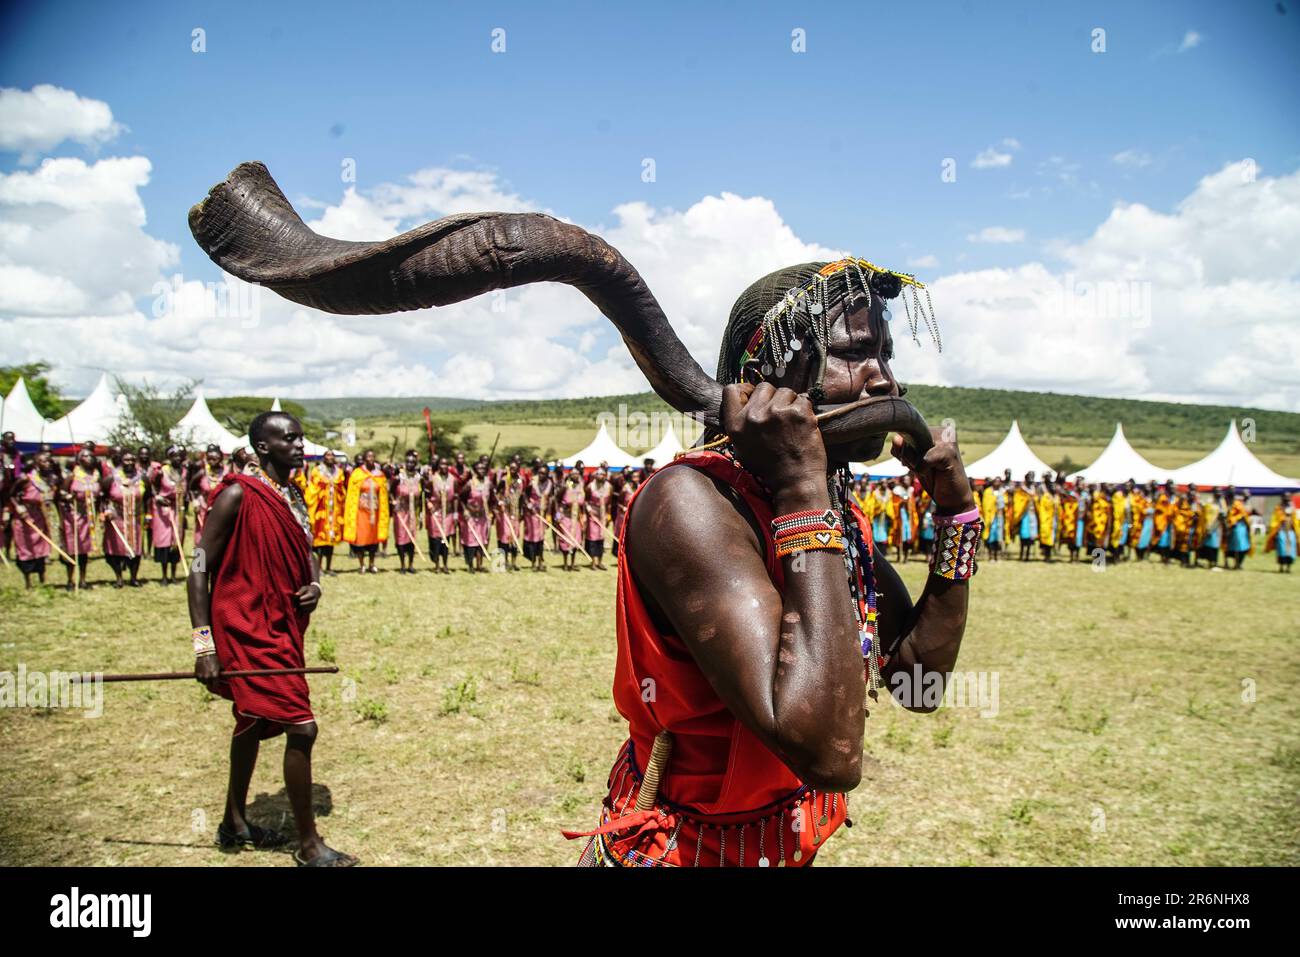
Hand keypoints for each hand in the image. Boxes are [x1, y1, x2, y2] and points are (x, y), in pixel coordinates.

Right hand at [194, 654, 219, 689]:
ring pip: (203, 682)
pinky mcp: (196, 674)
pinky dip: (200, 678)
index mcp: (215, 676)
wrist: (205, 654)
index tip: (216, 685)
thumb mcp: (220, 666)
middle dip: (211, 683)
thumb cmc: (214, 659)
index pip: (215, 686)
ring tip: (207, 676)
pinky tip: (202, 674)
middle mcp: (208, 678)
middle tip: (211, 681)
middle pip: (209, 685)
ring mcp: (202, 676)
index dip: (216, 686)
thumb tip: (226, 678)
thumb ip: (222, 673)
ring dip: (205, 681)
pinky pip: (199, 680)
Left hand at [293, 582, 320, 612]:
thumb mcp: (304, 588)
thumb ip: (300, 591)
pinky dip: (302, 610)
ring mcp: (314, 606)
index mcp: (311, 595)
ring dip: (299, 607)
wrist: (316, 592)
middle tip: (297, 601)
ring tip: (299, 603)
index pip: (300, 599)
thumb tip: (296, 595)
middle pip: (301, 605)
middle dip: (297, 603)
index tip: (296, 597)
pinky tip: (302, 606)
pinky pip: (305, 612)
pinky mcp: (313, 609)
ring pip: (303, 609)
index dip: (296, 599)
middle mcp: (314, 601)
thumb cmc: (308, 589)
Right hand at [721, 382, 827, 501]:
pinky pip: (802, 400)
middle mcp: (754, 416)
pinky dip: (805, 410)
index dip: (745, 389)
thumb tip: (748, 402)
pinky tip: (802, 426)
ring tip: (792, 423)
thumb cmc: (769, 467)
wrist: (794, 481)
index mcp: (736, 425)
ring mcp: (777, 412)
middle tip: (779, 415)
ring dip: (790, 403)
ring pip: (785, 391)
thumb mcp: (742, 448)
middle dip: (773, 397)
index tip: (753, 395)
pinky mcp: (798, 413)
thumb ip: (741, 423)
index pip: (731, 390)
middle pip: (763, 387)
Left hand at [891, 425, 975, 513]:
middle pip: (906, 440)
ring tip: (931, 470)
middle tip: (927, 468)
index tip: (921, 462)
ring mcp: (947, 439)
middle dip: (909, 458)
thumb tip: (896, 439)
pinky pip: (921, 460)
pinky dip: (921, 470)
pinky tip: (937, 473)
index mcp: (934, 429)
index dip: (904, 452)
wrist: (953, 498)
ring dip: (915, 464)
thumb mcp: (913, 461)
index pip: (904, 433)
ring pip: (911, 448)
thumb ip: (902, 448)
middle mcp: (942, 430)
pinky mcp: (948, 452)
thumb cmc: (933, 478)